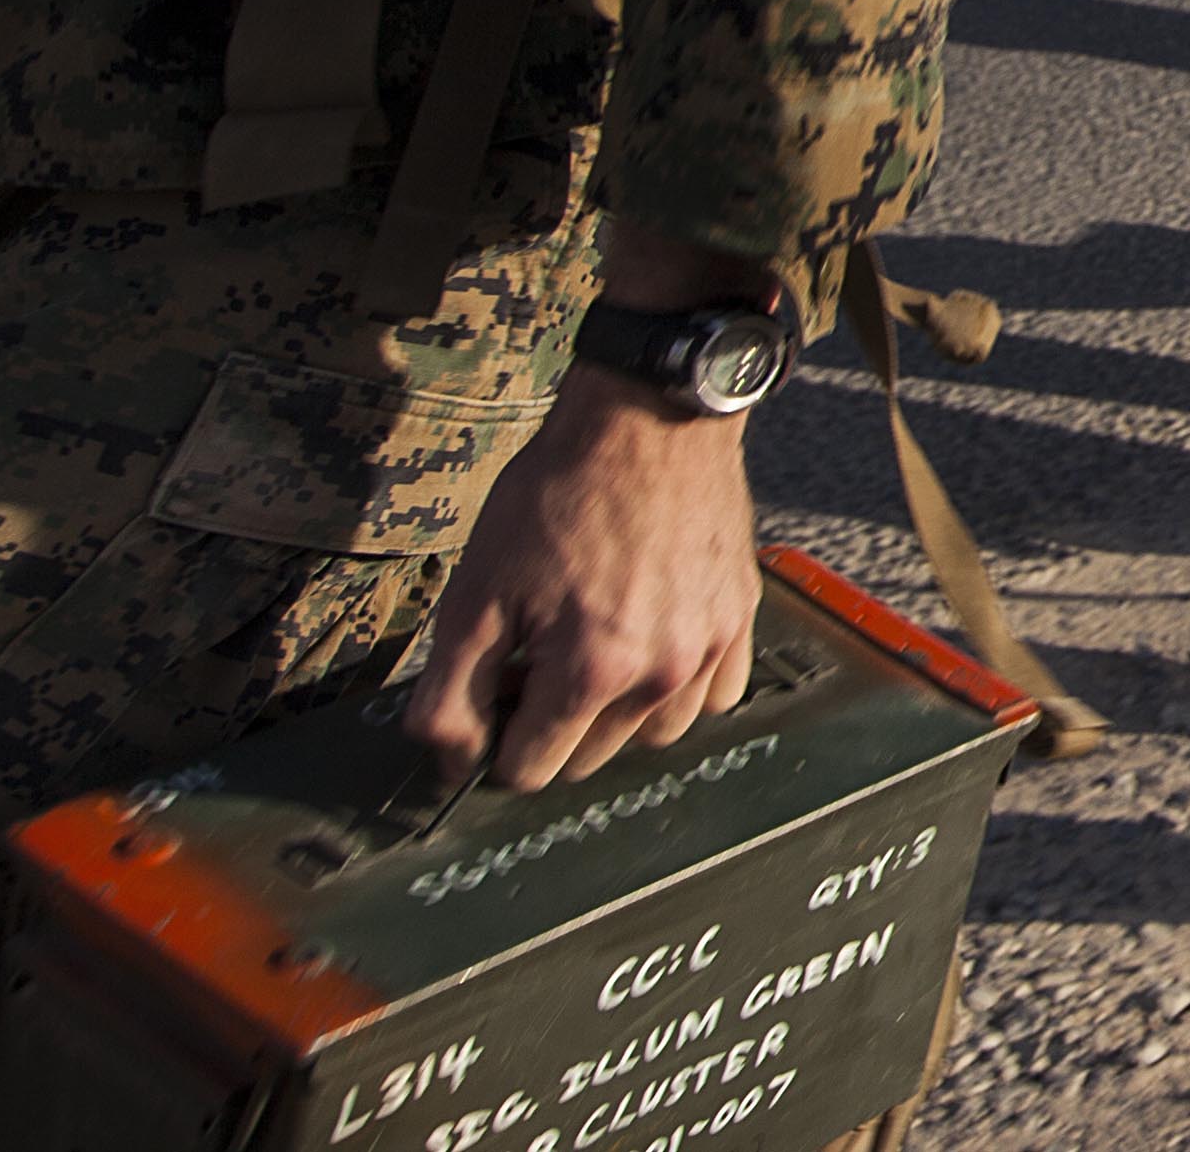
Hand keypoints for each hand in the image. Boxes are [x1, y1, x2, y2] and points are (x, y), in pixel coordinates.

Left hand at [405, 230, 771, 788]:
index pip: (531, 769)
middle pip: (590, 758)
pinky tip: (653, 640)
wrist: (647, 419)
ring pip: (655, 734)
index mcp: (591, 671)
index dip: (494, 741)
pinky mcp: (740, 618)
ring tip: (595, 650)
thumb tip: (448, 764)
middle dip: (552, 726)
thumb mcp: (477, 588)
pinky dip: (681, 687)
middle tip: (536, 659)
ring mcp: (709, 648)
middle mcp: (661, 675)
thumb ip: (452, 689)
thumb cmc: (557, 494)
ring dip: (618, 715)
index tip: (493, 693)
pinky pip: (715, 695)